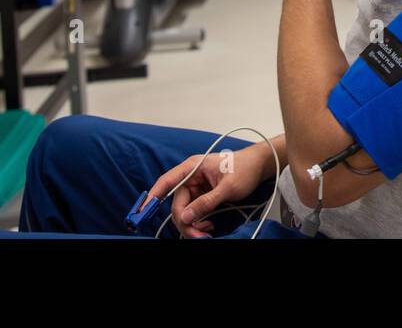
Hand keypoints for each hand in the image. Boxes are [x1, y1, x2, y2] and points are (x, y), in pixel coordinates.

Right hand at [142, 144, 273, 238]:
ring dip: (192, 225)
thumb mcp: (227, 187)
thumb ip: (206, 202)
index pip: (166, 182)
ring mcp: (197, 188)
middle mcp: (191, 177)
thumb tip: (186, 216)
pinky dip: (198, 222)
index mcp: (193, 167)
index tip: (142, 211)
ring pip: (185, 211)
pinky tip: (208, 227)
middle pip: (177, 204)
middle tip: (197, 236)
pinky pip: (194, 212)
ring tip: (206, 232)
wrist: (260, 166)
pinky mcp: (203, 196)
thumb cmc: (245, 168)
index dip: (151, 196)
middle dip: (184, 221)